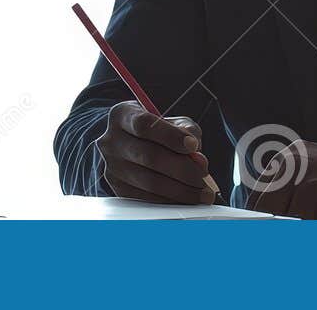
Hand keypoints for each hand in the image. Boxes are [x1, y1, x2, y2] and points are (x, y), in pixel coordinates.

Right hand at [98, 101, 216, 204]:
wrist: (131, 145)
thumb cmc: (156, 131)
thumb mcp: (171, 122)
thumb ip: (187, 131)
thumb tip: (197, 156)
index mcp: (122, 115)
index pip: (144, 125)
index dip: (171, 136)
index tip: (194, 146)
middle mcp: (111, 141)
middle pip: (149, 156)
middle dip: (183, 168)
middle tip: (205, 175)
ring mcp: (112, 167)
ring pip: (150, 182)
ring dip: (182, 190)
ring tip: (203, 193)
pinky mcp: (118, 189)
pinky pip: (147, 199)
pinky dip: (171, 202)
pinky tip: (187, 200)